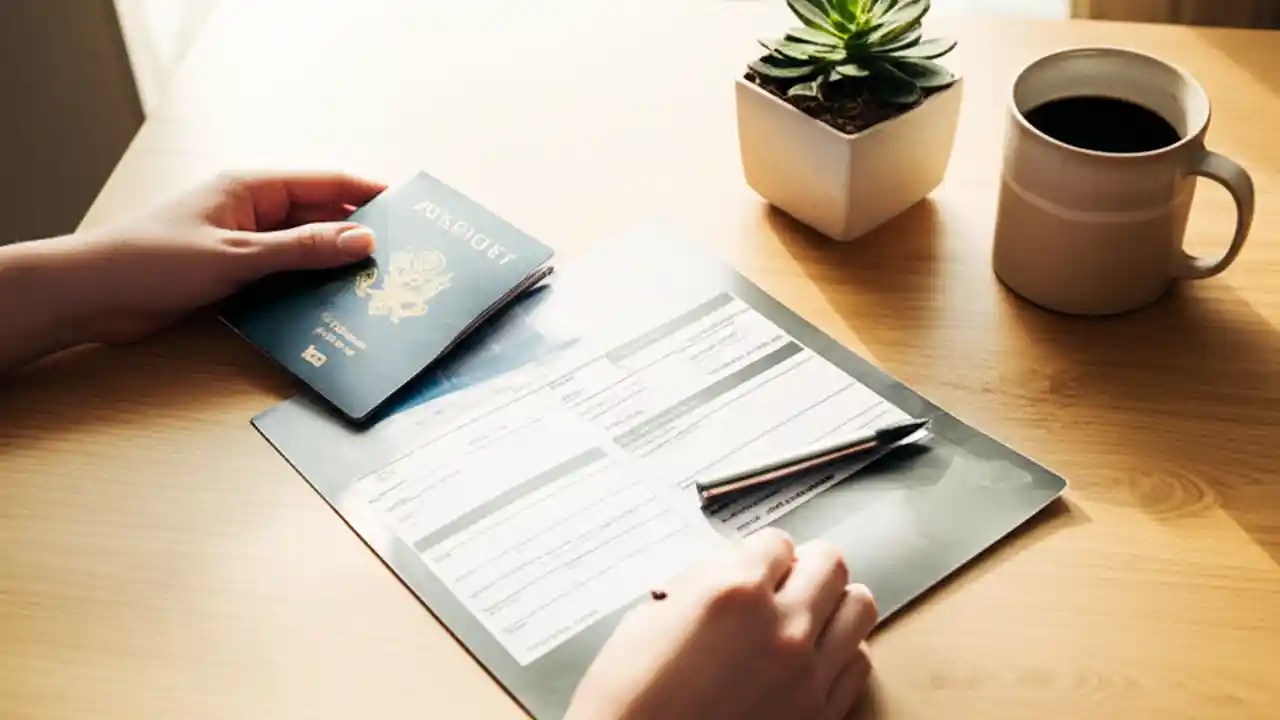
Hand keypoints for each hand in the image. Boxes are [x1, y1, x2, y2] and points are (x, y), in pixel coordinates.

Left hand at [60, 171, 387, 342]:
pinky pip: (284, 277)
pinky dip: (308, 288)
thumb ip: (303, 248)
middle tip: (403, 257)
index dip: (368, 191)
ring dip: (333, 266)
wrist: (93, 296)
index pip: (324, 181)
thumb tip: (364, 240)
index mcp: (251, 188)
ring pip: (304, 250)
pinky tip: (333, 308)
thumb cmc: (154, 261)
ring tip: (376, 286)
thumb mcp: (239, 255)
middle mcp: (251, 211)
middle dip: (357, 233)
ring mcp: (243, 243)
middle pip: (319, 216)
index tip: (410, 207)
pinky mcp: (234, 275)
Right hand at [565, 529, 877, 719]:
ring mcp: (806, 672)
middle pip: (829, 563)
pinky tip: (810, 658)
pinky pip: (858, 661)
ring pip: (859, 606)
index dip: (761, 555)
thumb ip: (705, 581)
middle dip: (805, 568)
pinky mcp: (820, 713)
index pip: (777, 541)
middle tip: (786, 584)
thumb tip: (737, 565)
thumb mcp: (653, 616)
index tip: (754, 567)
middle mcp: (779, 626)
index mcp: (732, 591)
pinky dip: (839, 653)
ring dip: (832, 604)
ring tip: (807, 617)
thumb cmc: (630, 697)